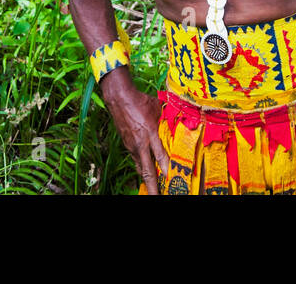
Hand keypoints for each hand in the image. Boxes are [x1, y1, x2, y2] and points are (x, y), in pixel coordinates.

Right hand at [102, 77, 167, 193]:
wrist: (119, 98)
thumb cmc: (140, 100)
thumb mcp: (157, 108)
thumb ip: (166, 120)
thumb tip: (176, 124)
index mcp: (150, 132)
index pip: (159, 154)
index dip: (165, 168)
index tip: (170, 178)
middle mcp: (140, 143)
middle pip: (146, 170)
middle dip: (152, 186)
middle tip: (157, 196)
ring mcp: (132, 146)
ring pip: (140, 167)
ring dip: (147, 180)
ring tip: (153, 190)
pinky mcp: (127, 145)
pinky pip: (136, 160)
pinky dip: (141, 168)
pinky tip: (146, 172)